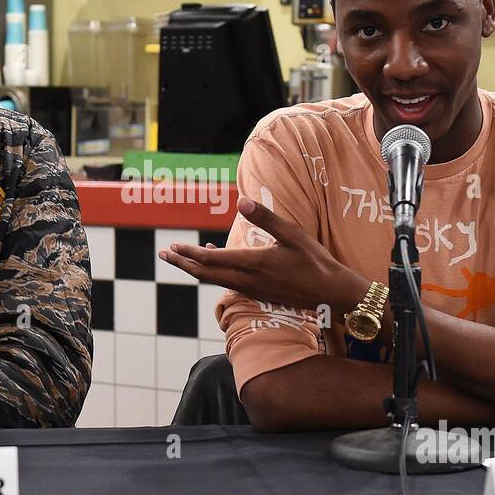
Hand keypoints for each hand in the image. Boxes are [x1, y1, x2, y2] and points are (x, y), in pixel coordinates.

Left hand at [159, 198, 367, 314]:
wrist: (330, 292)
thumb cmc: (314, 261)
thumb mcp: (293, 234)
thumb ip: (266, 218)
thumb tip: (241, 201)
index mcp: (254, 263)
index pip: (212, 260)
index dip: (190, 254)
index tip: (173, 246)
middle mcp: (247, 279)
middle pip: (205, 273)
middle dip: (183, 264)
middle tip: (164, 255)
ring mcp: (252, 288)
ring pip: (215, 280)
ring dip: (195, 270)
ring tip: (179, 259)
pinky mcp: (258, 292)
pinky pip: (227, 282)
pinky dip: (213, 272)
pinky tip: (214, 260)